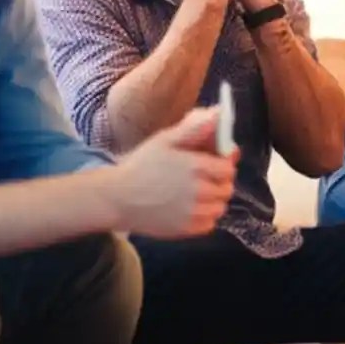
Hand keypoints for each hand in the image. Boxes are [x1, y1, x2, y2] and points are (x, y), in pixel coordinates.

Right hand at [110, 108, 237, 238]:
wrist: (116, 198)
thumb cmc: (141, 165)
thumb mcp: (165, 140)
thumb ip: (195, 128)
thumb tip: (218, 114)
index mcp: (197, 167)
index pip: (229, 168)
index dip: (223, 165)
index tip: (212, 164)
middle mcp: (200, 191)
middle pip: (227, 188)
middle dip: (219, 182)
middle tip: (203, 179)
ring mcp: (193, 213)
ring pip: (220, 207)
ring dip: (214, 200)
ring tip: (196, 194)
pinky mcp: (186, 230)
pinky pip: (210, 224)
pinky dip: (205, 217)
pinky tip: (189, 208)